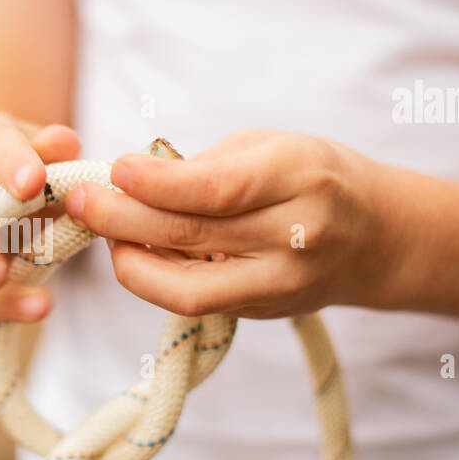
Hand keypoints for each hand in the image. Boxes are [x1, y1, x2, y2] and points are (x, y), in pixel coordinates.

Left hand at [64, 130, 392, 318]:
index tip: (113, 169)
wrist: (378, 237)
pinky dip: (154, 279)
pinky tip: (134, 251)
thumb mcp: (271, 146)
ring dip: (130, 260)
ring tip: (102, 230)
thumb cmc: (314, 176)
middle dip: (121, 219)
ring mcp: (280, 284)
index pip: (215, 189)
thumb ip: (206, 166)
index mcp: (301, 178)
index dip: (155, 183)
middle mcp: (296, 237)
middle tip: (79, 200)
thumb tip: (130, 180)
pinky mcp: (263, 312)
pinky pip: (194, 301)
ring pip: (185, 288)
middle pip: (190, 236)